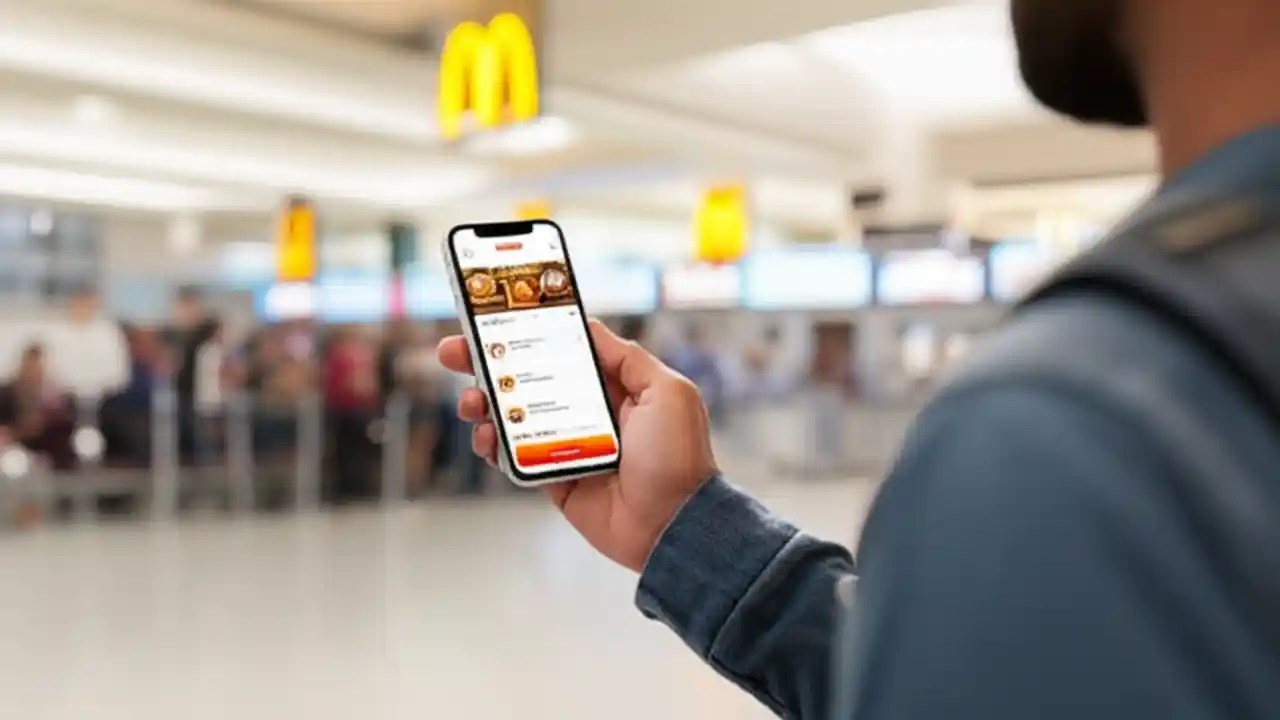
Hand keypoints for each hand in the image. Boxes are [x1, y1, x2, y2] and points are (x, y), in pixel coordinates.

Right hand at [437, 321, 717, 572]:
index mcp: (615, 388)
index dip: (530, 335)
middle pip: (529, 380)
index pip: (564, 352)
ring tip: (471, 402)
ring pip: (514, 418)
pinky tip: (486, 437)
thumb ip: (628, 359)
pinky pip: (515, 458)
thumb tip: (590, 328)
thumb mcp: (667, 392)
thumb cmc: (677, 457)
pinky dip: (494, 446)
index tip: (495, 320)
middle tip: (453, 352)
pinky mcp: (554, 480)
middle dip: (489, 364)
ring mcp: (568, 447)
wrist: (673, 526)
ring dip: (485, 405)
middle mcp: (588, 414)